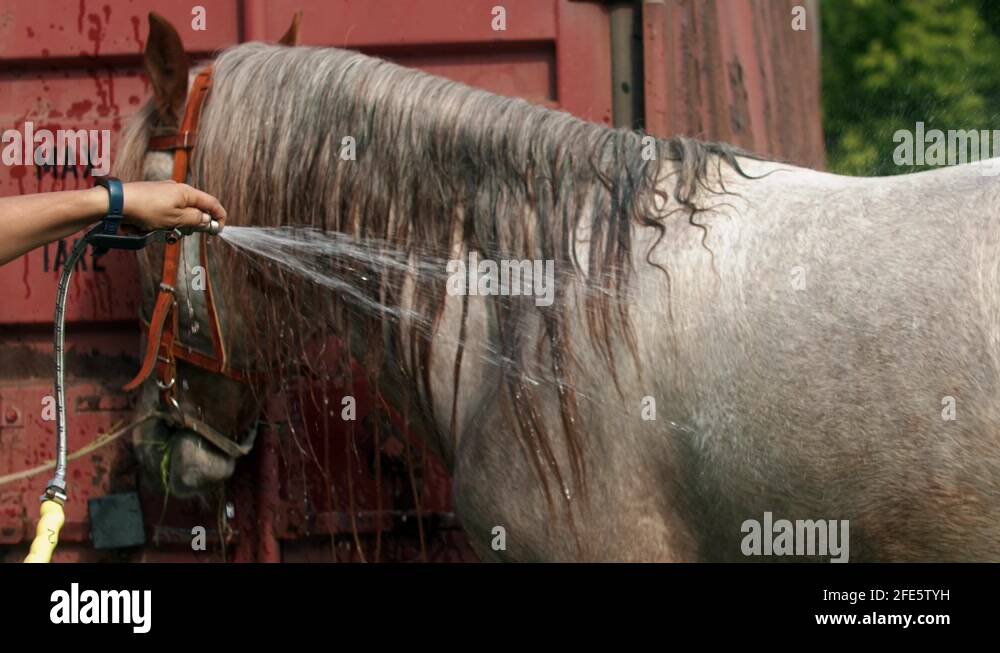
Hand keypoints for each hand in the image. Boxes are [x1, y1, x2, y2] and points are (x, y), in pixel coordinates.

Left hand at [112, 181, 226, 231]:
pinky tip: (154, 227)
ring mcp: (165, 193)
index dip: (219, 217)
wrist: (117, 202)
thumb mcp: (176, 219)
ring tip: (163, 231)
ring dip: (177, 225)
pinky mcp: (153, 197)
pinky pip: (167, 212)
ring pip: (181, 212)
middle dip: (194, 224)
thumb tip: (207, 220)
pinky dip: (165, 222)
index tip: (217, 231)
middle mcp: (178, 189)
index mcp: (187, 192)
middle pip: (196, 208)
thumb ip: (195, 220)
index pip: (212, 203)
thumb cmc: (147, 209)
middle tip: (185, 233)